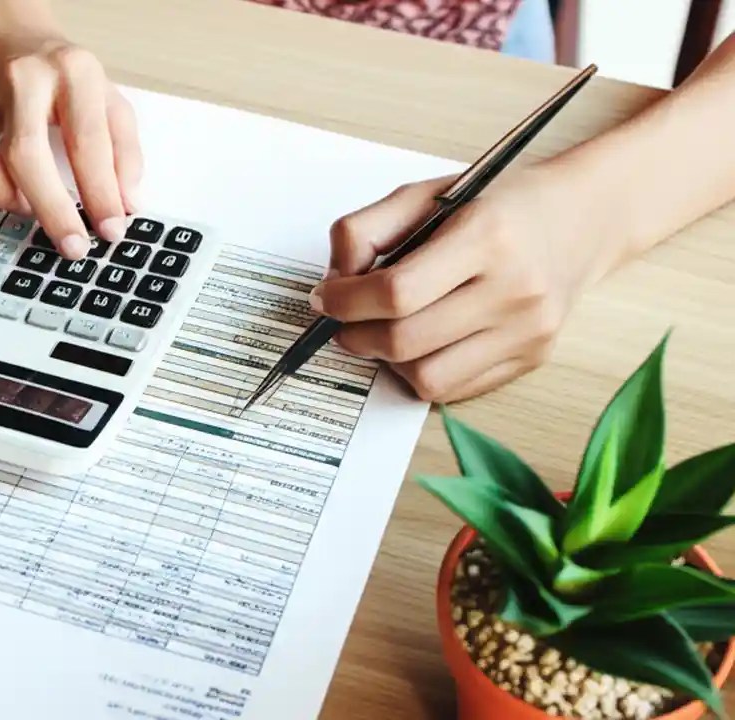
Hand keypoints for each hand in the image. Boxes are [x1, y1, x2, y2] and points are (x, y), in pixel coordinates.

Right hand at [0, 21, 139, 259]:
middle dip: (52, 208)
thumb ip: (124, 150)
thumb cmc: (61, 77)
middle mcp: (23, 77)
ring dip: (0, 192)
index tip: (111, 230)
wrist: (6, 32)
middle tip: (72, 245)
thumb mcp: (108, 100)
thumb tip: (127, 205)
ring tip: (25, 209)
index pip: (88, 140)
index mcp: (73, 72)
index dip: (101, 192)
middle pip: (27, 151)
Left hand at [310, 166, 618, 402]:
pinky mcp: (532, 359)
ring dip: (387, 360)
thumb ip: (365, 230)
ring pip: (427, 377)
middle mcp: (515, 290)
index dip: (346, 302)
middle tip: (344, 321)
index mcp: (487, 236)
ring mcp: (528, 331)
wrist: (583, 218)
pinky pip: (455, 389)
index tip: (326, 298)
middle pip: (405, 340)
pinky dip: (422, 371)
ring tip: (383, 331)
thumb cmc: (497, 205)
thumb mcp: (426, 195)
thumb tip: (333, 284)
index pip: (396, 292)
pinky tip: (420, 342)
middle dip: (356, 335)